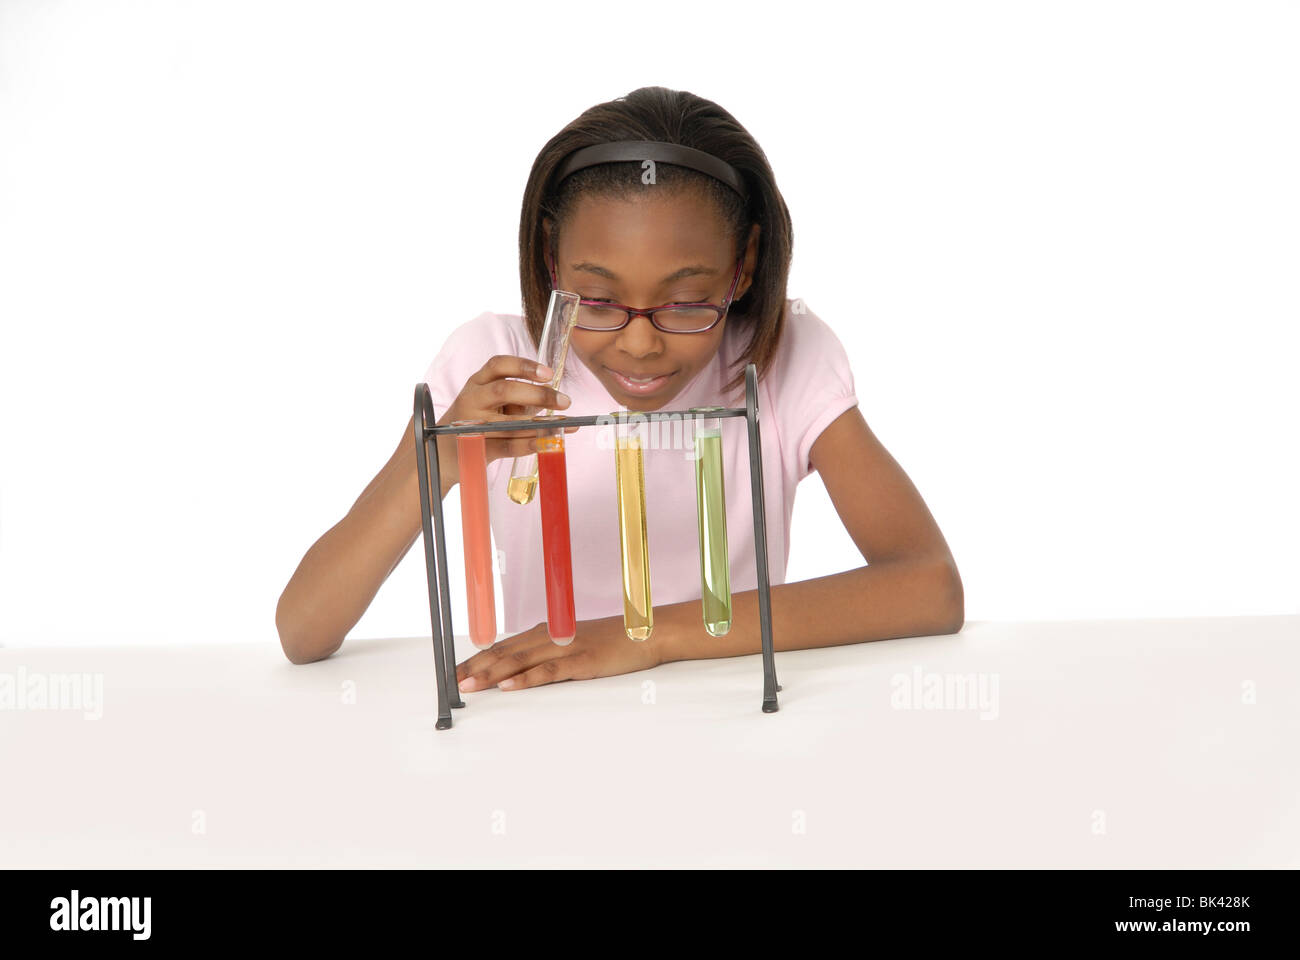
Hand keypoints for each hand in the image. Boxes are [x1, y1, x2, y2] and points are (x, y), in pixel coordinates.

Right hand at [441, 355, 577, 468]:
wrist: (443, 451)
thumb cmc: (477, 422)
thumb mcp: (492, 403)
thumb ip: (519, 399)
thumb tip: (557, 400)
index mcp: (477, 382)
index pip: (498, 365)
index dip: (524, 366)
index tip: (549, 373)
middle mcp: (472, 399)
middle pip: (504, 390)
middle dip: (538, 394)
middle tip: (565, 401)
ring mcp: (472, 424)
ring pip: (508, 421)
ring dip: (541, 424)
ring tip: (566, 425)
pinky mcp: (476, 448)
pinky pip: (507, 445)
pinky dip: (530, 444)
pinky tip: (548, 443)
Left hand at [456, 614, 666, 691]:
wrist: (648, 631)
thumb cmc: (614, 639)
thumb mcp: (576, 642)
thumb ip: (550, 650)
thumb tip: (522, 666)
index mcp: (548, 632)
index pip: (505, 646)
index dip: (478, 659)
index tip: (456, 671)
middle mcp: (551, 637)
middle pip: (506, 653)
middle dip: (476, 668)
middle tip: (452, 682)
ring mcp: (566, 648)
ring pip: (520, 661)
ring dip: (491, 675)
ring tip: (469, 686)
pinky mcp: (582, 661)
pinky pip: (549, 671)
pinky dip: (526, 679)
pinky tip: (509, 687)